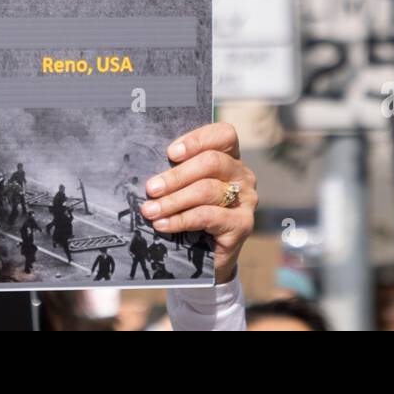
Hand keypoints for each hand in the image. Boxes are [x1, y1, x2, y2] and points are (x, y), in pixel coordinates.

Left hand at [142, 123, 255, 284]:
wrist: (207, 259)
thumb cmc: (192, 215)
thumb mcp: (186, 188)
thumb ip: (178, 173)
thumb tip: (148, 164)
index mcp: (231, 158)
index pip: (224, 134)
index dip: (198, 140)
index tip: (170, 153)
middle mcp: (243, 175)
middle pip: (212, 162)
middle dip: (176, 175)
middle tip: (151, 188)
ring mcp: (246, 200)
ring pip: (207, 190)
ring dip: (173, 200)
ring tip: (150, 210)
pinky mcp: (242, 224)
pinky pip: (208, 216)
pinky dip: (181, 219)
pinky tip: (163, 225)